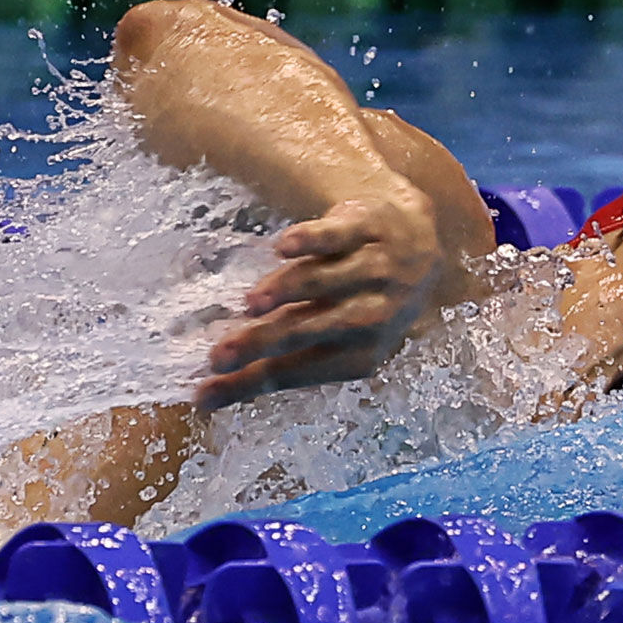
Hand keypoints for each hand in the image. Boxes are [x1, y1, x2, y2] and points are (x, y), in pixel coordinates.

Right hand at [195, 190, 441, 410]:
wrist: (419, 241)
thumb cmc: (359, 302)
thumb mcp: (332, 337)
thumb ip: (280, 359)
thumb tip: (209, 396)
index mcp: (363, 353)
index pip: (301, 371)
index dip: (252, 382)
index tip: (203, 392)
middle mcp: (375, 314)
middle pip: (315, 330)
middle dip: (266, 343)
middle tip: (219, 355)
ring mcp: (376, 269)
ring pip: (327, 281)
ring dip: (288, 290)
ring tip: (250, 304)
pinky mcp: (368, 226)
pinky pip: (338, 236)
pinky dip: (311, 241)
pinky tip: (282, 247)